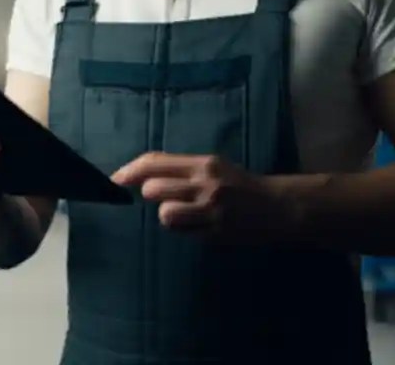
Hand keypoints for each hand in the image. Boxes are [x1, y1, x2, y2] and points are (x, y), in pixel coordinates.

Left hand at [111, 153, 296, 242]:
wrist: (278, 207)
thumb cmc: (240, 185)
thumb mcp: (213, 167)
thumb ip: (181, 169)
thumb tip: (141, 174)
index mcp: (204, 163)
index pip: (155, 163)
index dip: (130, 171)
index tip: (115, 179)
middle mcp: (205, 184)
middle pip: (153, 189)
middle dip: (150, 194)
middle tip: (163, 197)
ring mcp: (211, 210)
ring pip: (165, 214)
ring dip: (167, 214)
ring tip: (183, 213)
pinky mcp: (215, 232)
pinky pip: (182, 232)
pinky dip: (183, 229)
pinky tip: (197, 225)